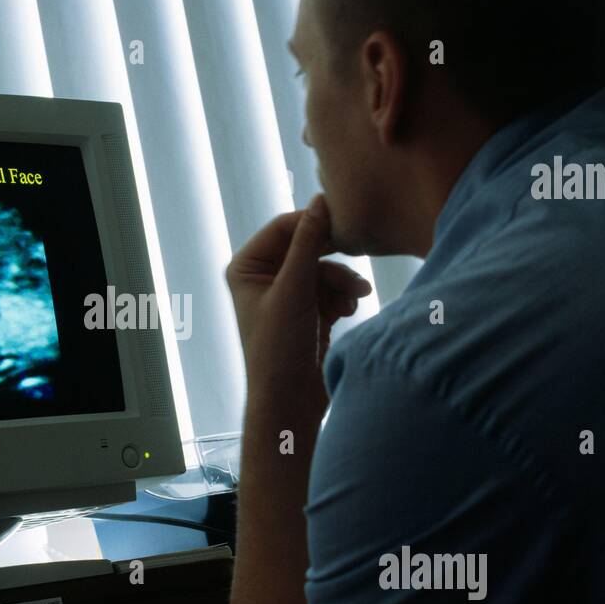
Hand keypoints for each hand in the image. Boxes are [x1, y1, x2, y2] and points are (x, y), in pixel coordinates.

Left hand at [225, 195, 370, 404]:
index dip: (314, 222)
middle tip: (357, 258)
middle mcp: (264, 277)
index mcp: (246, 267)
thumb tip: (321, 201)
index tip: (345, 218)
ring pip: (325, 268)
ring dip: (343, 281)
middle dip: (333, 259)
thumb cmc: (279, 349)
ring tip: (357, 296)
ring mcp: (288, 294)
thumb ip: (308, 244)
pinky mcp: (309, 311)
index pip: (283, 227)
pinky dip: (344, 297)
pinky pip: (332, 289)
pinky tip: (350, 311)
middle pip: (308, 246)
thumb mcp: (294, 290)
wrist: (291, 402)